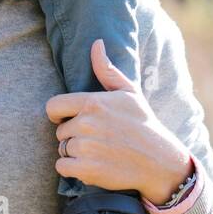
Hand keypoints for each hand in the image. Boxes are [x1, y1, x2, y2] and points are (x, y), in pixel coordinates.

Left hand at [45, 40, 192, 199]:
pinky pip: (62, 167)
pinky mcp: (87, 170)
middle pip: (60, 131)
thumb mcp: (129, 93)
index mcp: (93, 103)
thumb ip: (107, 69)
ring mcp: (86, 148)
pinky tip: (93, 166)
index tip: (71, 120)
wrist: (160, 161)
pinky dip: (73, 170)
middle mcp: (87, 124)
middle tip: (98, 139)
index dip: (59, 114)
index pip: (53, 106)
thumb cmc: (143, 124)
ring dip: (75, 153)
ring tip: (99, 152)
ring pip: (62, 149)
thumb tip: (96, 43)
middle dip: (74, 136)